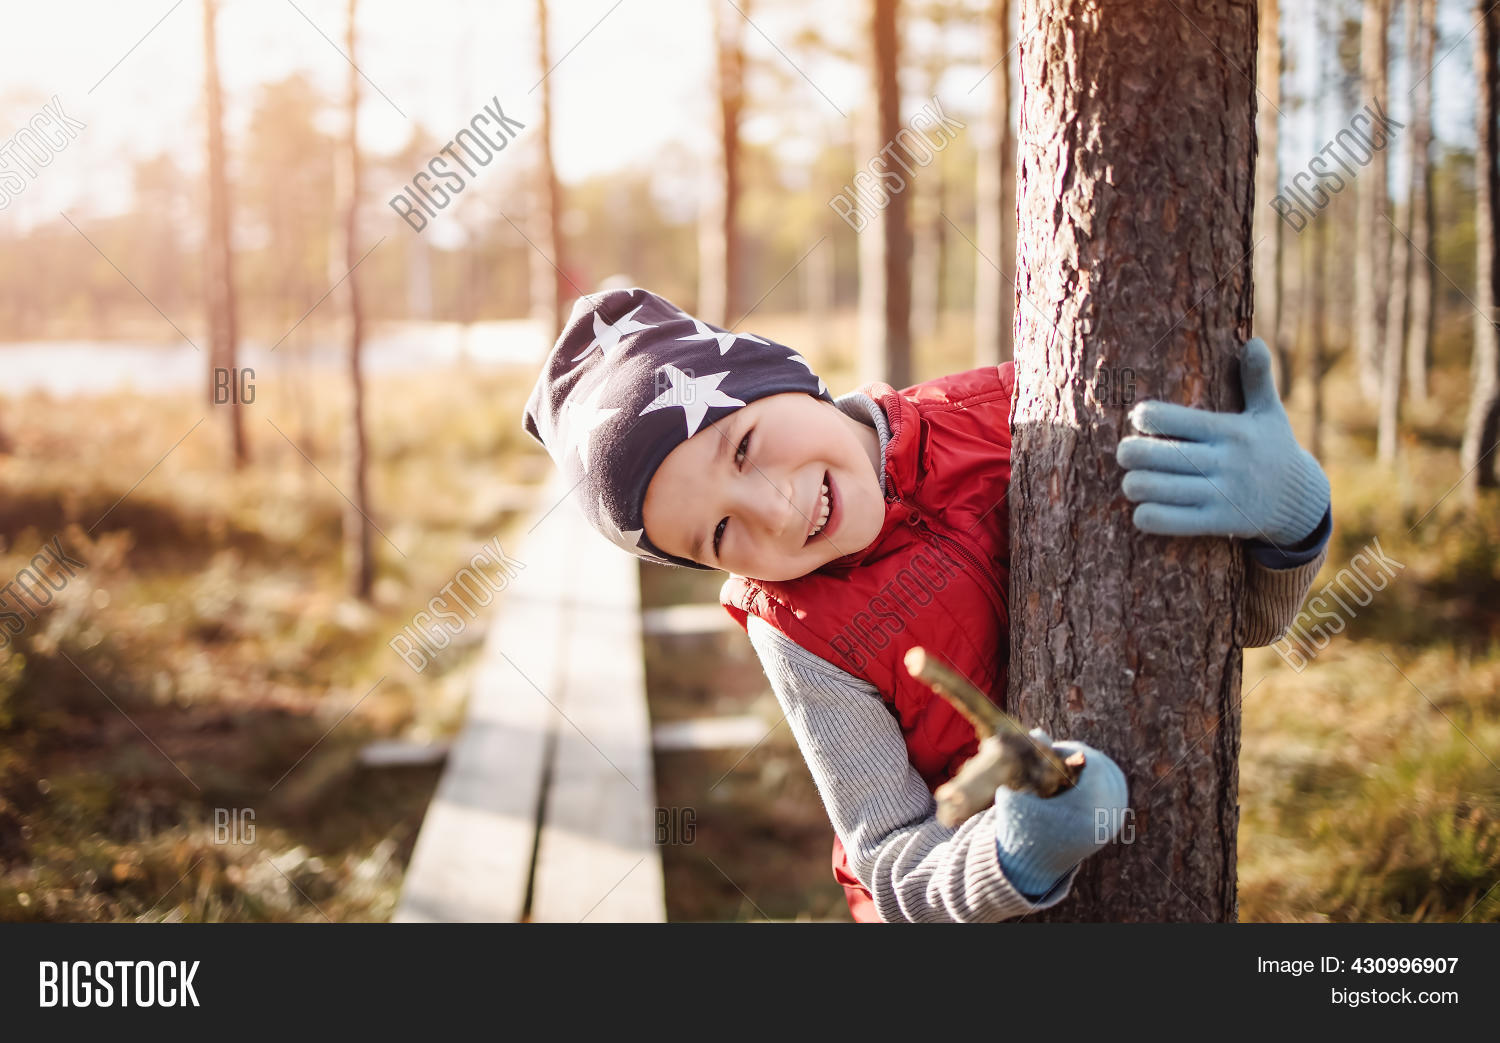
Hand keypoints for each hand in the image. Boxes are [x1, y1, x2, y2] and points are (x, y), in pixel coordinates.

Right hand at [992, 729, 1128, 899]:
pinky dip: (1100, 779)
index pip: (1092, 763)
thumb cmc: (1020, 827)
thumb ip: (1028, 765)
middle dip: (1082, 756)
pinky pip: (1117, 789)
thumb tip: (1039, 732)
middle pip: (1105, 768)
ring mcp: (1114, 821)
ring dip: (1092, 766)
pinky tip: (1078, 777)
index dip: (1071, 751)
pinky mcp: (1115, 824)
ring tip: (1069, 765)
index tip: (1051, 750)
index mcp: (1086, 810)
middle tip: (1061, 755)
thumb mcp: (1018, 791)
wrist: (1033, 865)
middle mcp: (1106, 817)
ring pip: (1113, 777)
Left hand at [1115, 337, 1329, 548]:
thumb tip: (1254, 341)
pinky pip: (1168, 522)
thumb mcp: (1269, 413)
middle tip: (1125, 453)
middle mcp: (1224, 461)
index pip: (1173, 419)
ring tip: (1132, 481)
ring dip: (1133, 485)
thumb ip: (1257, 379)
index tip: (1139, 418)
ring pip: (1154, 489)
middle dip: (1129, 453)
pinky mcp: (1217, 522)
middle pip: (1154, 455)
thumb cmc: (1273, 449)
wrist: (1300, 501)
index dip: (1145, 417)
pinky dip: (1146, 517)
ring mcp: (1220, 494)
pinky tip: (1144, 509)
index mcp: (1229, 431)